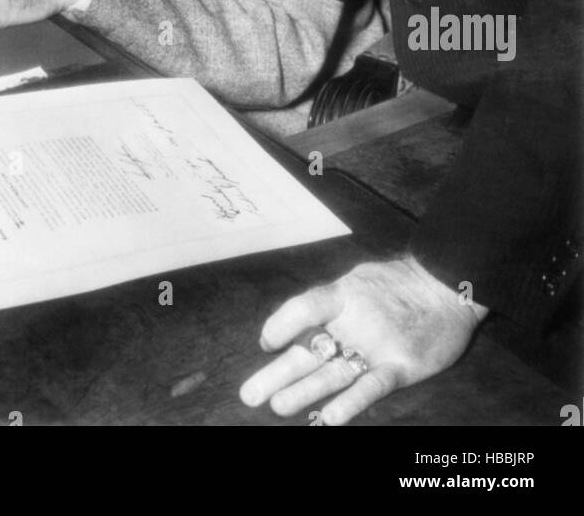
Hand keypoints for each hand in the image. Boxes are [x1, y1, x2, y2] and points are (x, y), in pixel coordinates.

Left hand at [240, 256, 487, 424]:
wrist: (449, 285)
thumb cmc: (401, 283)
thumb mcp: (362, 278)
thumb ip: (335, 299)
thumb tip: (304, 319)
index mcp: (345, 293)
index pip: (305, 306)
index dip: (280, 324)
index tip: (265, 342)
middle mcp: (356, 320)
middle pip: (311, 349)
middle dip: (278, 373)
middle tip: (249, 395)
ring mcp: (378, 345)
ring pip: (334, 373)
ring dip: (305, 393)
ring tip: (277, 406)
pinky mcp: (401, 367)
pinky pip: (371, 388)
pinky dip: (350, 404)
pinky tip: (328, 420)